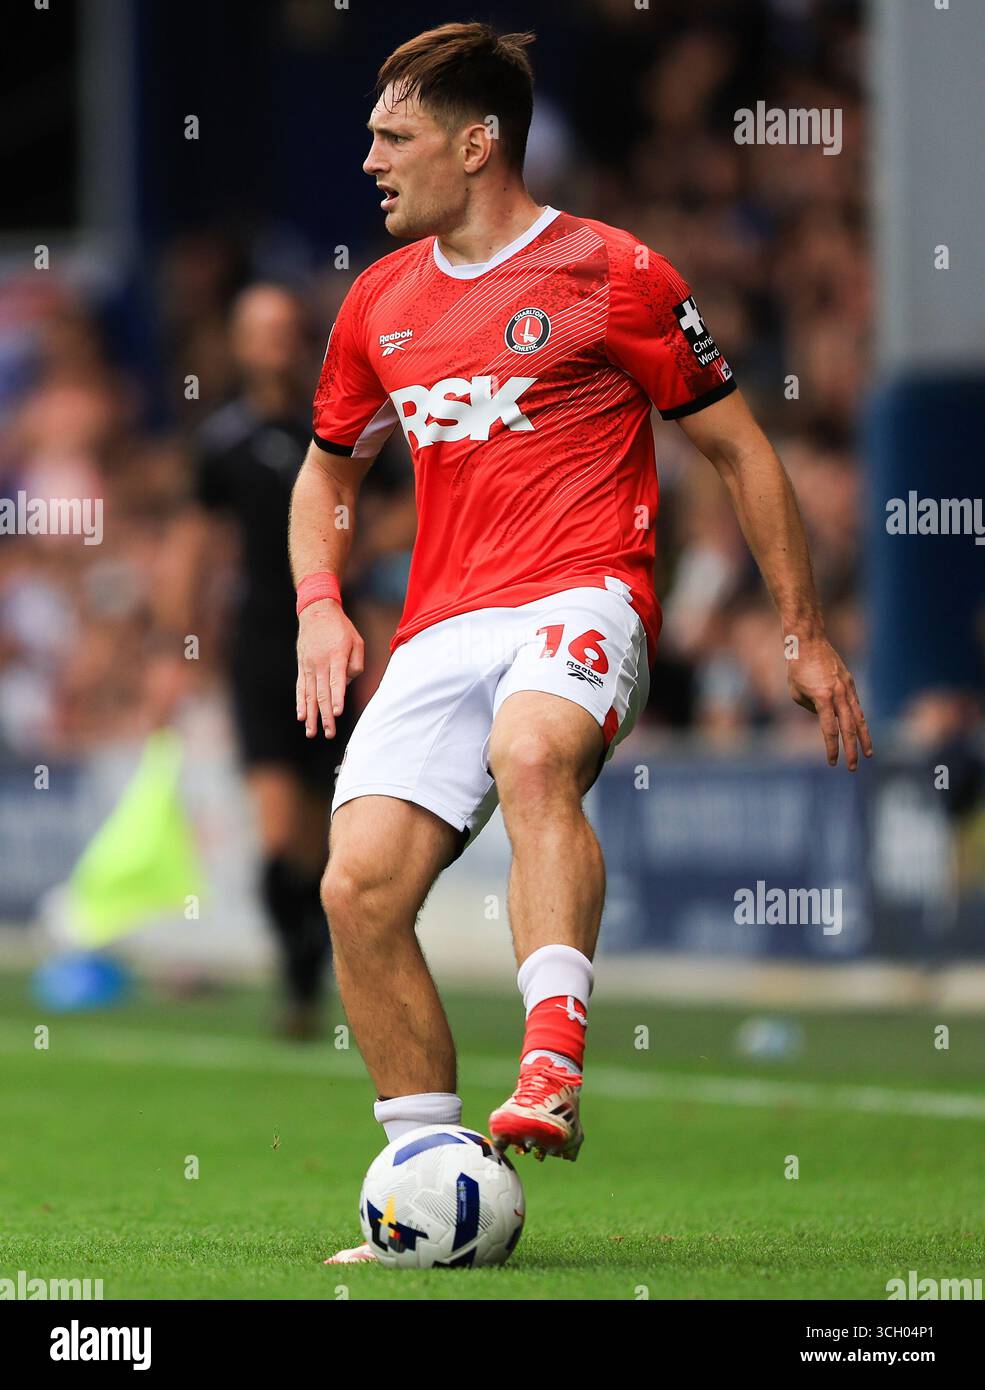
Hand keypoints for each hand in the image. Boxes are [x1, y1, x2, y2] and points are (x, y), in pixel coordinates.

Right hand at [296, 599, 363, 738]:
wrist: (316, 611)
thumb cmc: (341, 628)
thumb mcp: (357, 641)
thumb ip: (356, 663)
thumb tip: (348, 682)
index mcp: (336, 656)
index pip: (336, 681)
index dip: (336, 698)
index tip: (336, 713)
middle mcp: (320, 663)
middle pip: (322, 693)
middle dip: (325, 716)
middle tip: (328, 733)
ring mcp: (309, 666)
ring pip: (310, 694)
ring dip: (310, 715)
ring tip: (312, 732)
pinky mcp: (302, 666)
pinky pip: (301, 688)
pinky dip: (300, 703)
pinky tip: (301, 716)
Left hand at [786, 634, 872, 769]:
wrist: (808, 641)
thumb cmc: (797, 668)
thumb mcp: (796, 693)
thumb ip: (812, 709)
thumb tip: (826, 718)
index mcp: (823, 698)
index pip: (830, 730)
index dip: (832, 748)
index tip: (832, 762)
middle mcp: (839, 694)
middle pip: (849, 728)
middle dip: (852, 749)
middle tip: (852, 767)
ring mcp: (847, 688)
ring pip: (859, 718)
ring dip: (864, 738)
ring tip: (869, 754)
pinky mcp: (850, 683)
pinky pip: (857, 706)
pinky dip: (861, 721)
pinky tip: (863, 733)